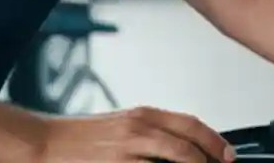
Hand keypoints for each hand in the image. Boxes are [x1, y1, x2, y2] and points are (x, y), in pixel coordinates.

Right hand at [37, 106, 234, 162]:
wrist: (45, 144)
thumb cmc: (81, 138)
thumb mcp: (122, 126)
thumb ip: (152, 133)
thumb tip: (181, 146)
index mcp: (143, 116)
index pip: (191, 125)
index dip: (215, 141)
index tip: (228, 154)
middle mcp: (138, 130)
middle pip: (187, 146)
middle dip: (210, 159)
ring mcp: (127, 152)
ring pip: (175, 162)